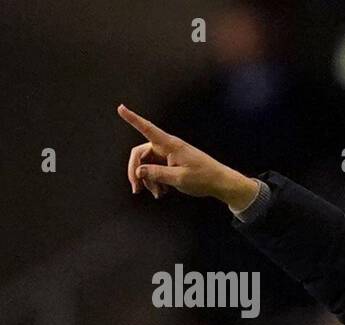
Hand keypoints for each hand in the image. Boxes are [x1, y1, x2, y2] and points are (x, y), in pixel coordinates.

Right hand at [117, 103, 259, 210]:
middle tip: (136, 189)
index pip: (147, 129)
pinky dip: (156, 181)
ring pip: (148, 165)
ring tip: (157, 194)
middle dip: (136, 171)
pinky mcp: (172, 163)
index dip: (132, 118)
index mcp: (170, 145)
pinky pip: (156, 170)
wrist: (220, 183)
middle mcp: (168, 147)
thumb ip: (157, 174)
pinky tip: (162, 192)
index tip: (121, 108)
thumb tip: (139, 171)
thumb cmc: (204, 178)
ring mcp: (169, 155)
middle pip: (141, 154)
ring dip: (148, 180)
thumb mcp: (178, 178)